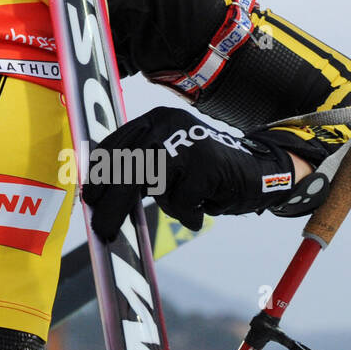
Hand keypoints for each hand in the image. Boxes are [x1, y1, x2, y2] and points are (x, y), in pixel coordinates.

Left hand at [80, 107, 296, 240]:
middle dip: (111, 204)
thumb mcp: (170, 158)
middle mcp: (167, 124)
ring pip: (153, 187)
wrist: (262, 171)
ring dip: (169, 204)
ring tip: (189, 200)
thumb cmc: (207, 170)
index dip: (99, 174)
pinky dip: (190, 213)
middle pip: (126, 168)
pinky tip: (205, 203)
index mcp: (155, 119)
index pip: (115, 145)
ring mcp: (186, 142)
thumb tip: (99, 194)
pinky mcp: (205, 165)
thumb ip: (140, 166)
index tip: (88, 198)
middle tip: (102, 230)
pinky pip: (181, 203)